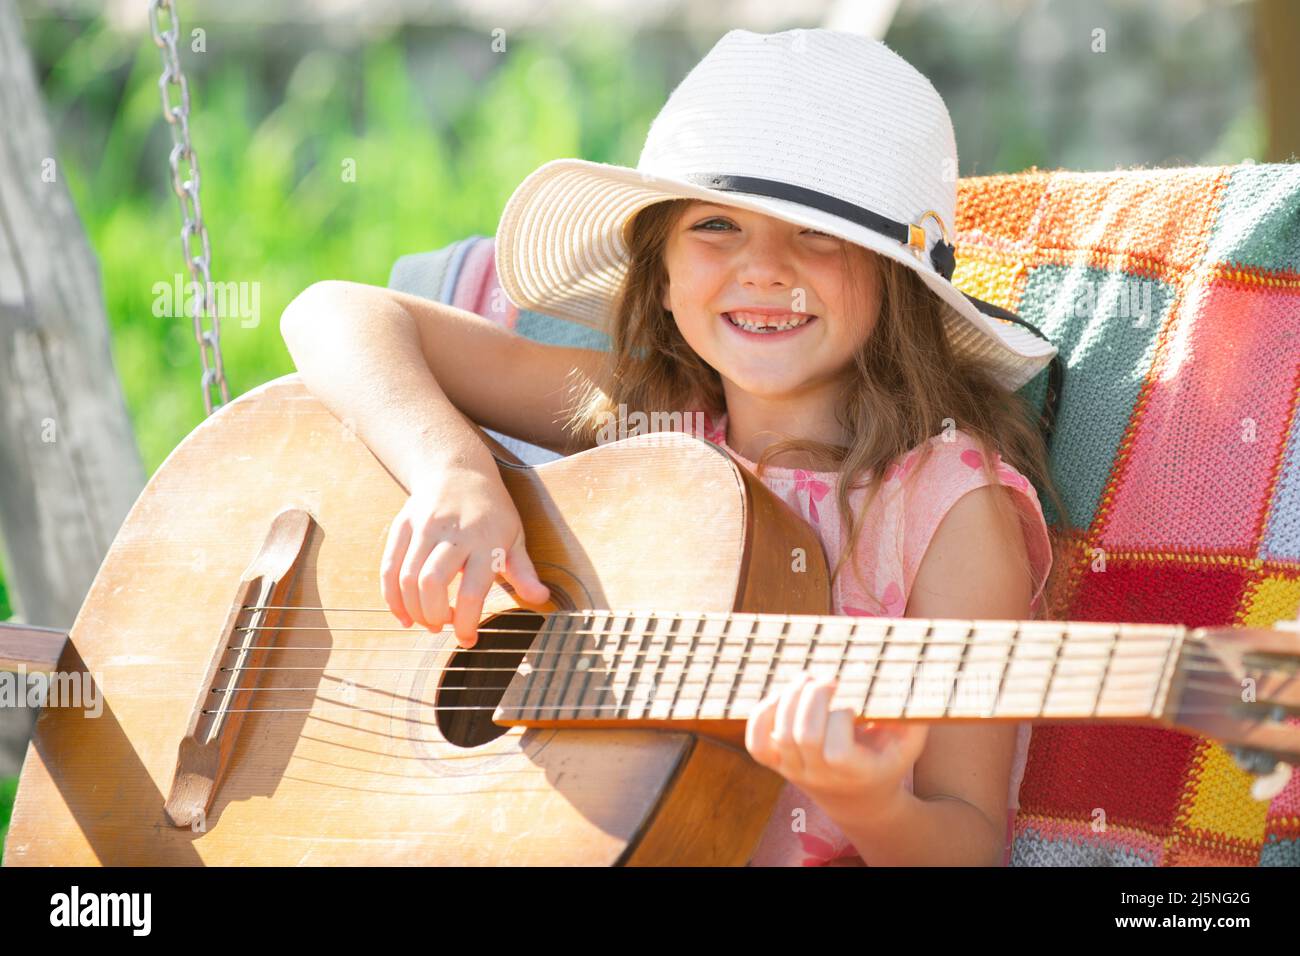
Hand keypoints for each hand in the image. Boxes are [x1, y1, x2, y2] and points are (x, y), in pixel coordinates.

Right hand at [380, 464, 549, 646]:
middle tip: (442, 627)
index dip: (467, 622)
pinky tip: (403, 614)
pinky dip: (391, 597)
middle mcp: (453, 532)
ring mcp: (424, 526)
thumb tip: (541, 599)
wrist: (458, 468)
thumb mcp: (514, 535)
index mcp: (486, 539)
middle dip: (434, 615)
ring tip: (426, 622)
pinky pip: (389, 567)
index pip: (472, 590)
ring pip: (407, 577)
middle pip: (431, 583)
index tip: (468, 640)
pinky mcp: (402, 525)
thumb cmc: (491, 510)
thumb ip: (523, 571)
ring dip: (413, 609)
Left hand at [744, 672, 928, 807]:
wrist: (858, 798)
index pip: (836, 751)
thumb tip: (909, 673)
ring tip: (810, 678)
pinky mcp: (775, 762)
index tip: (853, 702)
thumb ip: (911, 711)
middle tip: (828, 678)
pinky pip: (755, 740)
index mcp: (855, 773)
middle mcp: (819, 776)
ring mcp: (793, 770)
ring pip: (779, 732)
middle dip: (814, 697)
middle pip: (802, 736)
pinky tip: (784, 695)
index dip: (841, 718)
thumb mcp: (909, 740)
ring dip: (792, 696)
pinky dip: (763, 712)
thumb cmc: (886, 758)